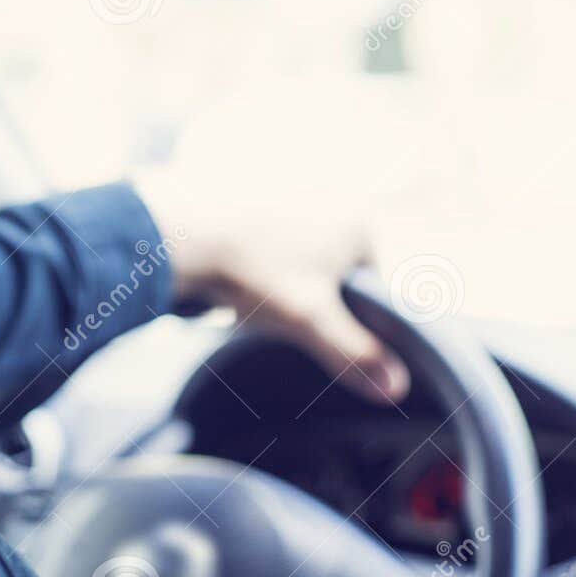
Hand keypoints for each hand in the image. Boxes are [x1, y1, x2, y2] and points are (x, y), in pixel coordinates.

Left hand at [139, 184, 408, 403]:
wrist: (178, 228)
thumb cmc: (252, 270)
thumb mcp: (309, 320)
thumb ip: (355, 353)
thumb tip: (397, 390)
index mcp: (359, 220)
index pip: (375, 282)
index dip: (350, 313)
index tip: (316, 327)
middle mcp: (331, 194)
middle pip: (335, 264)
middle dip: (312, 292)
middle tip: (277, 309)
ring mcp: (289, 186)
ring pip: (298, 249)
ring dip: (280, 273)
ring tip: (250, 292)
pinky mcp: (250, 186)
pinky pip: (263, 232)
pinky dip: (253, 253)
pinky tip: (230, 271)